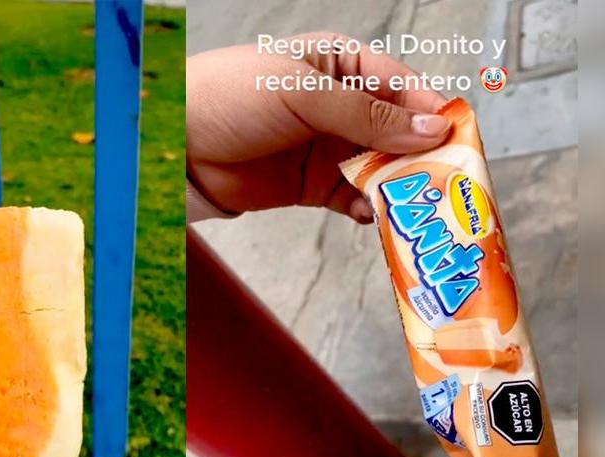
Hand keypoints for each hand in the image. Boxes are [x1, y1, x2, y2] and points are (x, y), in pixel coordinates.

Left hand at [187, 32, 450, 222]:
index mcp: (341, 64)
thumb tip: (431, 128)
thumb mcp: (301, 94)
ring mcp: (326, 146)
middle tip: (447, 183)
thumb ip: (366, 115)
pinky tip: (377, 218)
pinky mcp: (310, 185)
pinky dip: (369, 208)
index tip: (458, 140)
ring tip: (417, 206)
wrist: (172, 145)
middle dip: (423, 157)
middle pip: (399, 131)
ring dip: (399, 187)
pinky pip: (353, 198)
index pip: (403, 87)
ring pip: (380, 168)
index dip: (431, 113)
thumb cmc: (227, 98)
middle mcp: (340, 105)